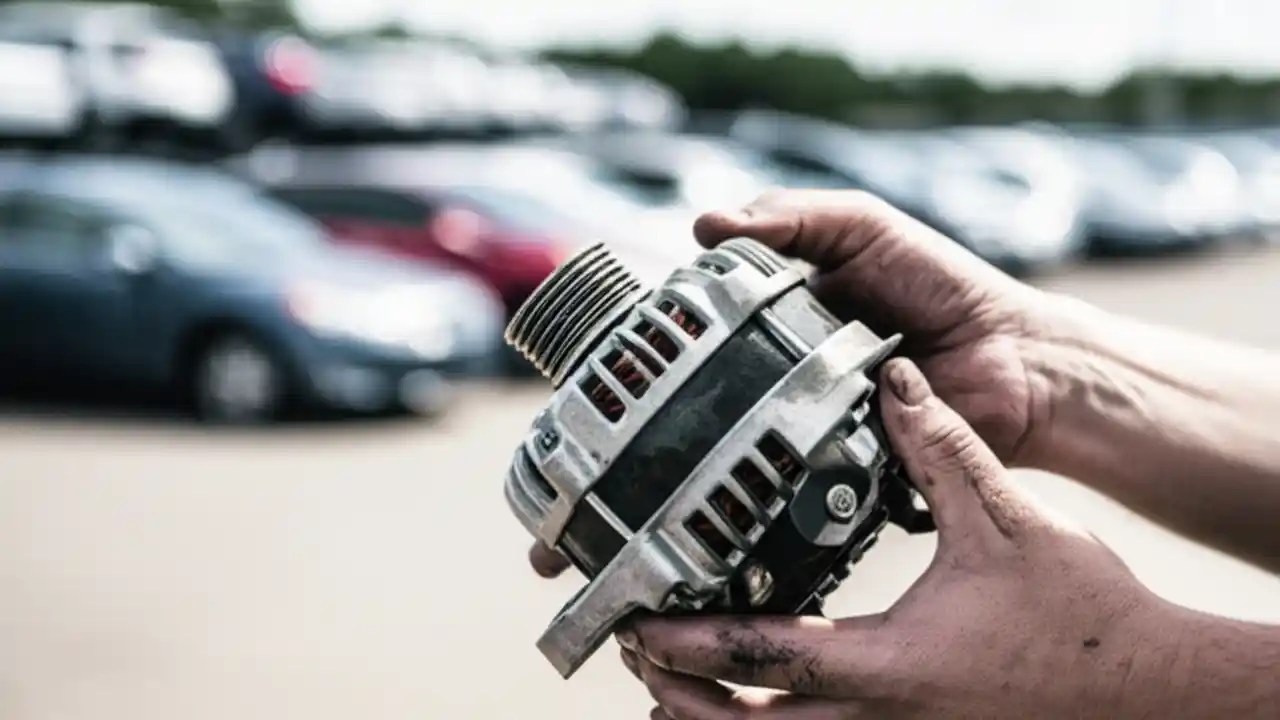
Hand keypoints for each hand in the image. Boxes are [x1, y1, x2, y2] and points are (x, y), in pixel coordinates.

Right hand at [529, 189, 1055, 578]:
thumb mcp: (861, 228)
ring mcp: (793, 439)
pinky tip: (685, 562)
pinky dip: (728, 537)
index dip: (619, 381)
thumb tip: (704, 226)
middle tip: (558, 518)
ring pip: (708, 485)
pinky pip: (771, 511)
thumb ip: (791, 220)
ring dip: (652, 522)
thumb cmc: (942, 286)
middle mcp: (767, 389)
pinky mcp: (828, 481)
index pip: (674, 352)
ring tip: (596, 554)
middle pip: (673, 436)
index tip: (569, 408)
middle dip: (609, 481)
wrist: (1020, 365)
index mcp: (764, 328)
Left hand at [616, 358, 1178, 719]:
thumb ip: (941, 449)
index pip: (762, 657)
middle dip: (678, 697)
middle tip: (639, 651)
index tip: (637, 623)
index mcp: (890, 663)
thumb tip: (895, 381)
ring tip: (669, 681)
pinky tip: (753, 702)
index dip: (688, 641)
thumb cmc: (1083, 617)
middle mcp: (881, 719)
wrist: (1148, 688)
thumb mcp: (1008, 519)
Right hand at [696, 189, 1053, 463]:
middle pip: (723, 351)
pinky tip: (795, 404)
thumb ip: (793, 217)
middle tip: (706, 335)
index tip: (681, 293)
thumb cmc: (942, 284)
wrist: (1010, 360)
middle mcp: (790, 349)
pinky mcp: (825, 443)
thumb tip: (706, 225)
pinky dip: (789, 423)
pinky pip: (788, 441)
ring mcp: (806, 398)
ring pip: (749, 399)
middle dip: (715, 343)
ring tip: (764, 365)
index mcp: (790, 297)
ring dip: (753, 383)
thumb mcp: (863, 227)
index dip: (698, 294)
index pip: (722, 295)